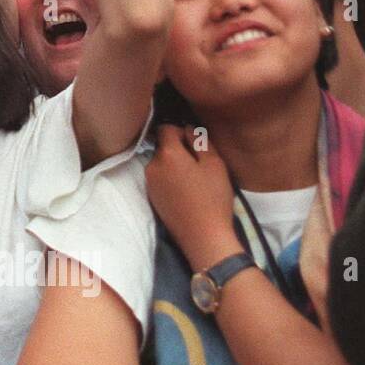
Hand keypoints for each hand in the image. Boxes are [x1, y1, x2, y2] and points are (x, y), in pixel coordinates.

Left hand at [145, 124, 239, 271]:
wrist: (202, 236)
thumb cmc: (212, 198)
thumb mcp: (214, 164)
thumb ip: (200, 141)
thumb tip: (188, 129)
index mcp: (167, 154)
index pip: (166, 129)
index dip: (181, 131)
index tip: (196, 144)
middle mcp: (152, 166)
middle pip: (163, 147)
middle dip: (179, 150)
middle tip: (200, 165)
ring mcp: (149, 183)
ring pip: (162, 164)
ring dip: (175, 166)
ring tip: (195, 181)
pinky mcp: (151, 197)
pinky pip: (160, 179)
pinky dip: (171, 179)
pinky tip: (187, 192)